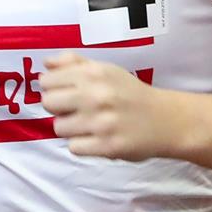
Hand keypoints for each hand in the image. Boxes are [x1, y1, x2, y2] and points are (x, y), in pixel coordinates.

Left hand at [39, 53, 176, 160]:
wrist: (165, 120)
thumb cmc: (130, 93)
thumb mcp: (106, 71)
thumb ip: (75, 64)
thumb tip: (46, 65)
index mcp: (94, 73)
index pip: (47, 81)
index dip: (53, 88)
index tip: (65, 93)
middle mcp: (96, 96)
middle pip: (48, 104)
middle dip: (58, 108)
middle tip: (75, 110)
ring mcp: (101, 123)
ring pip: (59, 128)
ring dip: (70, 128)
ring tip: (88, 125)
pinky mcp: (107, 146)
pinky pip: (74, 147)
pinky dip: (82, 145)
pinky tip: (96, 138)